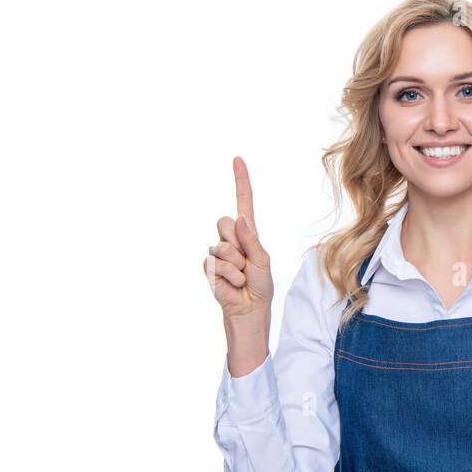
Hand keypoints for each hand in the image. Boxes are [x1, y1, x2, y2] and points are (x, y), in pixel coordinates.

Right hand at [204, 156, 272, 321]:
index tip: (237, 160)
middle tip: (246, 263)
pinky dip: (229, 276)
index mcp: (248, 233)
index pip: (243, 202)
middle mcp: (231, 239)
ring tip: (242, 278)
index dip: (241, 181)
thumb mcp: (262, 262)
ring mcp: (218, 253)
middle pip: (225, 221)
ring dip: (236, 265)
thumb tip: (238, 218)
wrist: (249, 311)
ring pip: (221, 246)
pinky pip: (215, 263)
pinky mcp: (209, 267)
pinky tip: (233, 285)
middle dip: (237, 241)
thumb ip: (251, 240)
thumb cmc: (260, 287)